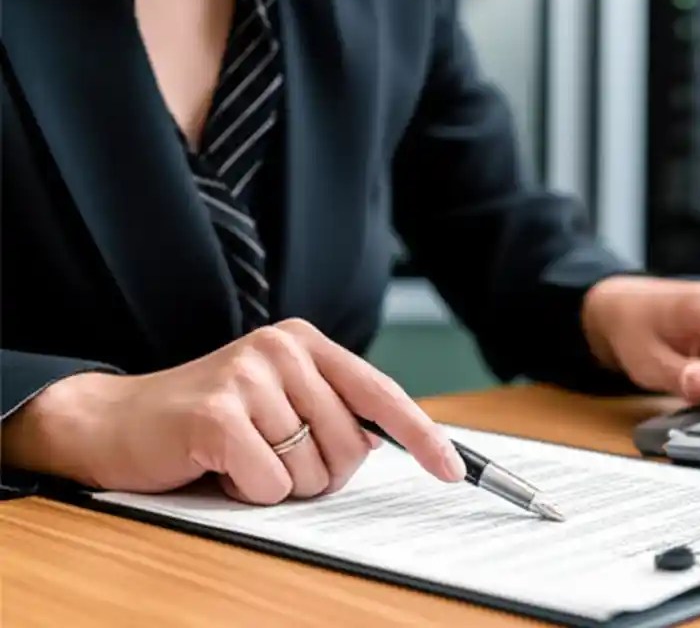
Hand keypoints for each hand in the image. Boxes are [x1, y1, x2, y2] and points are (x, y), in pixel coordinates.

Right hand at [1, 319, 465, 503]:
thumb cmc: (207, 419)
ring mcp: (248, 376)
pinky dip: (249, 491)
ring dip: (279, 482)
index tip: (452, 470)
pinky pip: (272, 485)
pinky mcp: (218, 415)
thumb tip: (385, 443)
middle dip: (318, 471)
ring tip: (240, 456)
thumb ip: (331, 411)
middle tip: (270, 456)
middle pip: (350, 447)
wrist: (114, 422)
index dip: (422, 437)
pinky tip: (218, 466)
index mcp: (304, 342)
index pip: (381, 394)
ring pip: (312, 471)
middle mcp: (281, 349)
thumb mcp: (277, 400)